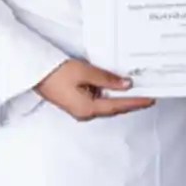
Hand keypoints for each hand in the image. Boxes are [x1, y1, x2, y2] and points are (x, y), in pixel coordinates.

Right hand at [34, 59, 154, 121]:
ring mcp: (80, 109)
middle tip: (148, 94)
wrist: (35, 73)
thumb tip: (126, 85)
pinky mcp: (77, 102)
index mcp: (88, 109)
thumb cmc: (57, 73)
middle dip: (130, 101)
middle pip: (113, 107)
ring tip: (137, 89)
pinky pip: (98, 99)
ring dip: (120, 97)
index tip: (150, 99)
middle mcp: (85, 113)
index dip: (135, 102)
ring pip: (106, 104)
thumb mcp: (86, 73)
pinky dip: (109, 93)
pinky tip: (117, 85)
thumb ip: (107, 79)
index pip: (118, 106)